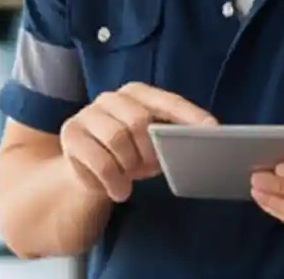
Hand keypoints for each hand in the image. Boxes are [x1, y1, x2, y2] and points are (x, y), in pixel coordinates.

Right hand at [61, 82, 216, 202]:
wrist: (84, 170)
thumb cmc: (127, 154)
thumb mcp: (151, 146)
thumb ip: (170, 138)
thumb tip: (199, 140)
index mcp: (138, 93)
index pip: (168, 101)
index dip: (190, 115)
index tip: (212, 129)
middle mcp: (112, 97)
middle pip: (138, 121)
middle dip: (150, 150)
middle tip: (151, 168)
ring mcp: (89, 113)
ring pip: (117, 138)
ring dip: (129, 165)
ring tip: (132, 178)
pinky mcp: (71, 134)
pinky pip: (99, 160)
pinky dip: (114, 180)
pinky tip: (119, 191)